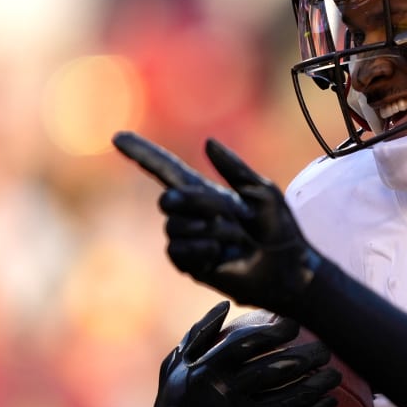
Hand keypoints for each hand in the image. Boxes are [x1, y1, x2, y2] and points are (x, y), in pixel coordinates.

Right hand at [112, 131, 320, 314]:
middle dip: (199, 205)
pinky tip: (220, 253)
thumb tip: (208, 142)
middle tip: (234, 217)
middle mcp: (192, 215)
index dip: (143, 154)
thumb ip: (234, 168)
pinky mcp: (190, 264)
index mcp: (207, 194)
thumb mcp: (262, 192)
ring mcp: (189, 240)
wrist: (288, 270)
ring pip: (174, 226)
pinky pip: (176, 250)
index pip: (167, 170)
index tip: (118, 137)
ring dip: (210, 230)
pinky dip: (200, 248)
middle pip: (169, 199)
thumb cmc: (280, 230)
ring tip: (237, 240)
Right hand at [143, 301, 341, 406]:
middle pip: (273, 370)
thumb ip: (200, 334)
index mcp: (204, 370)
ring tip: (336, 375)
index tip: (295, 324)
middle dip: (305, 357)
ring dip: (315, 387)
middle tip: (326, 349)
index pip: (245, 344)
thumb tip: (225, 305)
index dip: (273, 332)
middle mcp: (221, 393)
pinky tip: (329, 403)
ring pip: (284, 400)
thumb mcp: (176, 365)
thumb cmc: (175, 401)